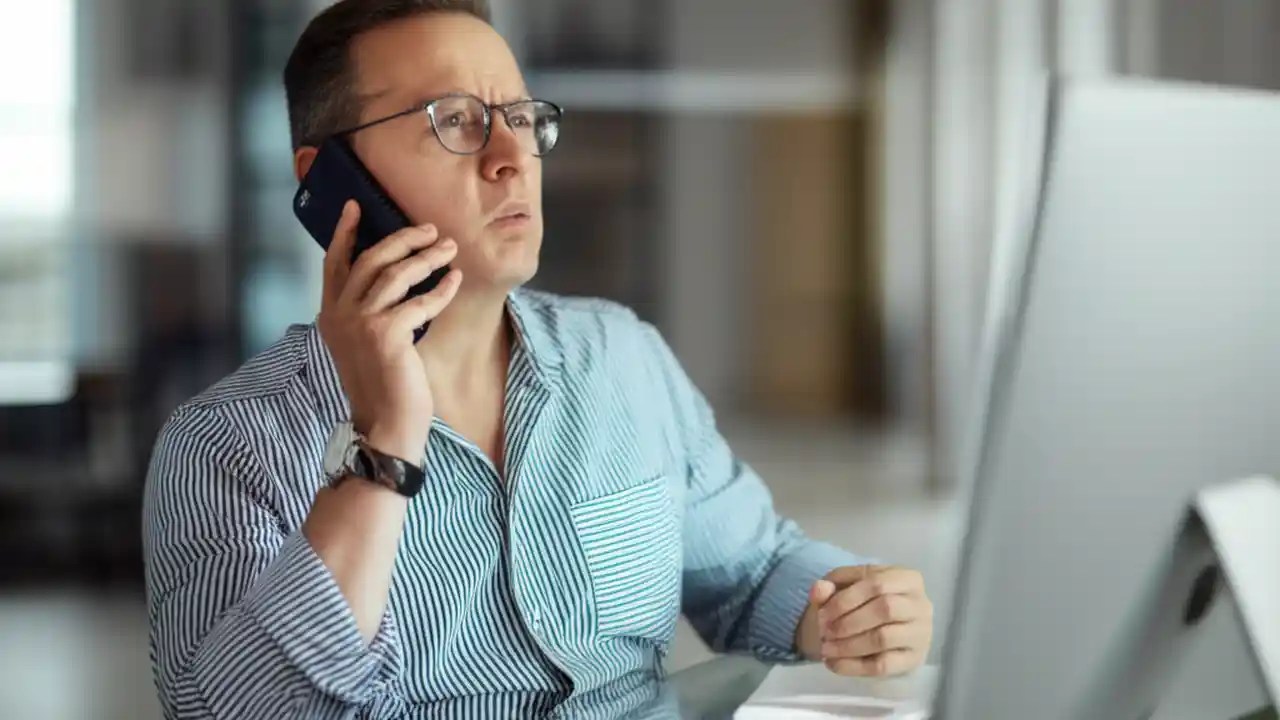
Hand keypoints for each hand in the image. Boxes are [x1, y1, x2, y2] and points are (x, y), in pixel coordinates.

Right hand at [317, 200, 461, 461]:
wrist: (386, 426)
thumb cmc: (384, 386)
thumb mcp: (367, 342)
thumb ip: (369, 311)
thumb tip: (394, 274)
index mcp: (330, 316)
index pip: (335, 263)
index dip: (344, 232)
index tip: (355, 205)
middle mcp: (339, 316)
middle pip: (370, 259)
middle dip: (401, 238)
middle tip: (429, 229)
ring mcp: (360, 324)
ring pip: (395, 273)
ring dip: (427, 257)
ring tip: (449, 248)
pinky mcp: (386, 334)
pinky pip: (420, 301)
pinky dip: (441, 289)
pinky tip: (455, 281)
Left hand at [797, 565, 933, 676]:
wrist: (876, 628)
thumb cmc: (862, 601)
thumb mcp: (844, 587)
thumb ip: (829, 586)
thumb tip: (818, 589)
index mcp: (907, 578)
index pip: (876, 584)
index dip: (845, 599)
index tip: (821, 614)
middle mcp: (921, 604)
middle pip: (885, 609)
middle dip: (847, 622)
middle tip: (823, 631)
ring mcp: (921, 634)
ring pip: (884, 638)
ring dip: (848, 645)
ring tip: (825, 648)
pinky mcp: (913, 660)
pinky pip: (883, 665)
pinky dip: (853, 666)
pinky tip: (833, 663)